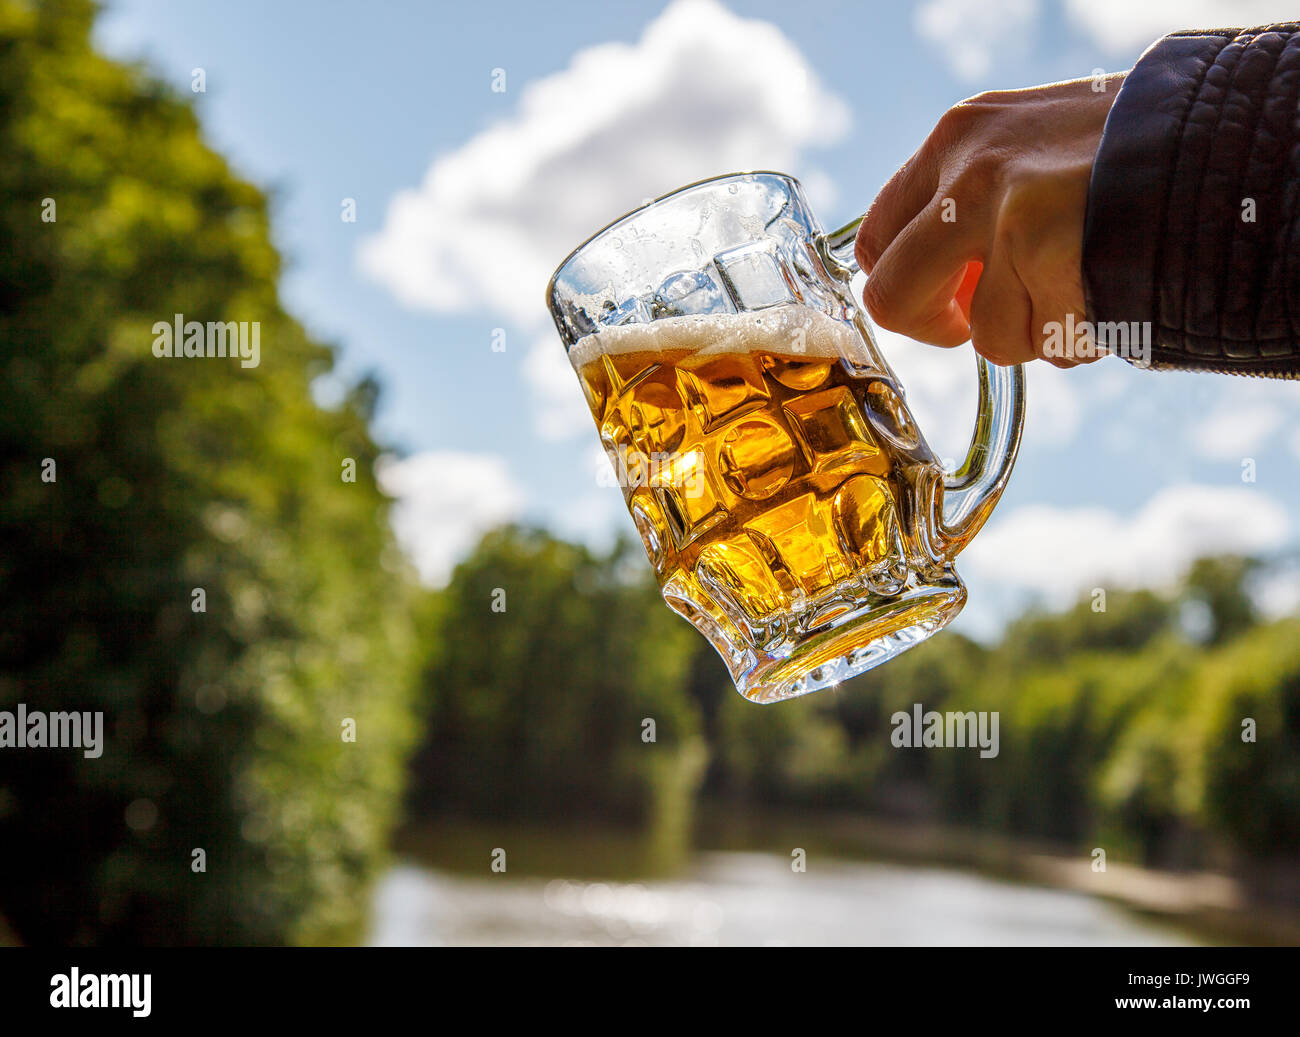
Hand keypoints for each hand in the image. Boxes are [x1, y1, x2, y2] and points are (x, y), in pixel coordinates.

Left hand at [855, 74, 1124, 366]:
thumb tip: (933, 275)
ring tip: (1086, 282)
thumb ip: (973, 198)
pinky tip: (1110, 288)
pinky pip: (1047, 343)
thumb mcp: (1032, 145)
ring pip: (988, 335)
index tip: (940, 300)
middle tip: (977, 325)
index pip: (876, 237)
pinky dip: (1083, 336)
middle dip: (937, 329)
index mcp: (958, 135)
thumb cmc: (1134, 151)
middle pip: (894, 299)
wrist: (1228, 139)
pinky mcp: (1051, 256)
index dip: (901, 285)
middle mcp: (970, 171)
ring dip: (1039, 331)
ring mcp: (1008, 214)